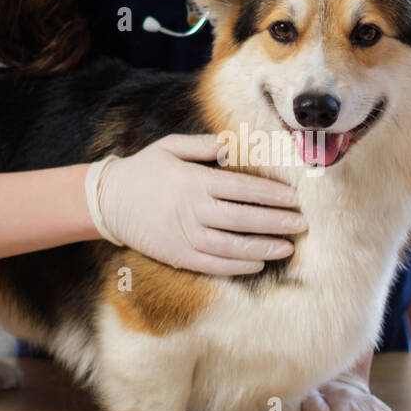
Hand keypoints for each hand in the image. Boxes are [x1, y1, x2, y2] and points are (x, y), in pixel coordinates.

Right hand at [85, 135, 307, 273]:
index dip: (272, 195)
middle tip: (302, 224)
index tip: (295, 199)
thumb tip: (232, 145)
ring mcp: (185, 235)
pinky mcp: (178, 255)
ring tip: (288, 247)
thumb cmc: (143, 170)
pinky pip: (214, 264)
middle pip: (244, 218)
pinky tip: (258, 262)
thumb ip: (202, 145)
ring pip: (233, 246)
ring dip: (264, 247)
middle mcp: (193, 209)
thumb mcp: (169, 146)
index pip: (243, 188)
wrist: (108, 201)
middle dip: (278, 222)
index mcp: (194, 180)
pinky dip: (239, 266)